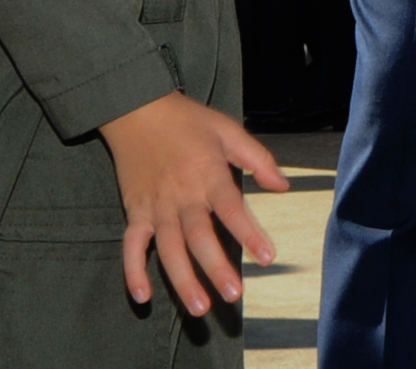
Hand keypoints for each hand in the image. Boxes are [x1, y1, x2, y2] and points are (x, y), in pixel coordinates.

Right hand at [100, 91, 287, 316]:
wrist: (138, 109)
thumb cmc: (188, 121)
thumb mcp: (228, 130)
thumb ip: (257, 159)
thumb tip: (284, 186)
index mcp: (208, 174)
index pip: (232, 209)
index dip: (250, 234)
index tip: (268, 257)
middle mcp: (182, 196)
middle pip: (199, 238)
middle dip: (216, 268)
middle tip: (234, 295)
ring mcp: (156, 206)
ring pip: (168, 250)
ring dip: (182, 280)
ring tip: (199, 307)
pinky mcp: (135, 212)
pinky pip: (131, 247)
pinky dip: (133, 271)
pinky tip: (142, 296)